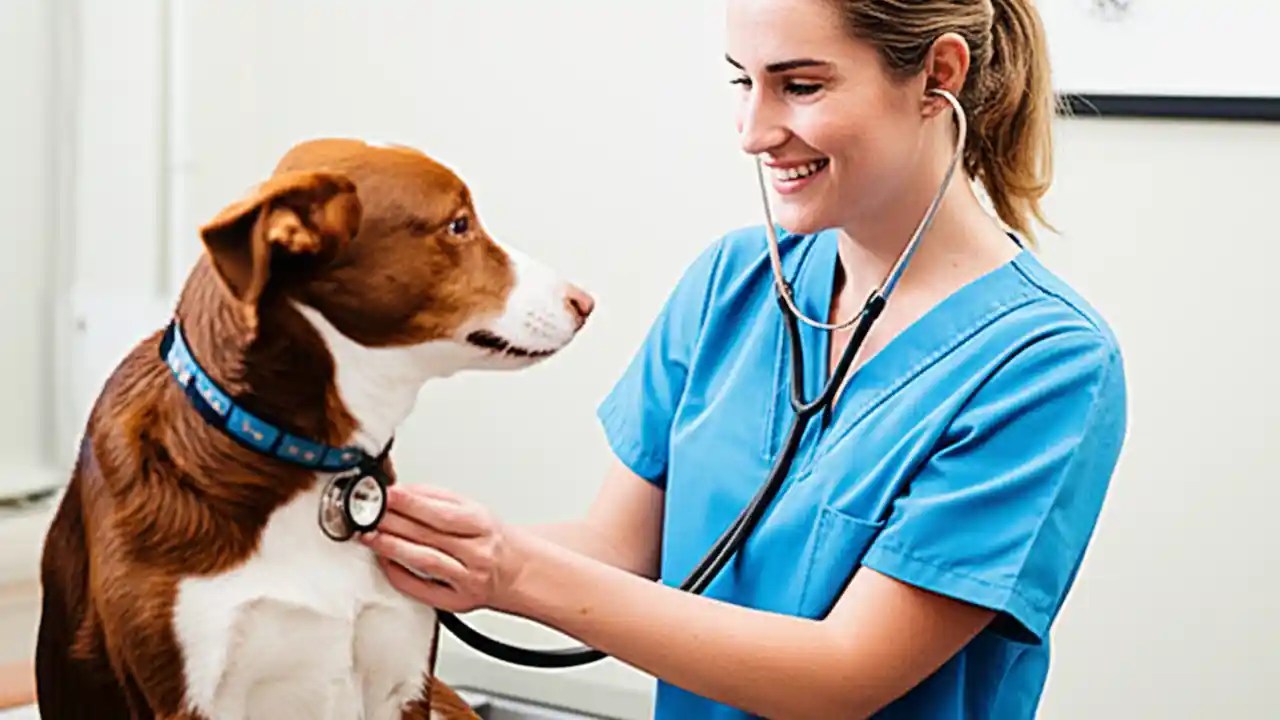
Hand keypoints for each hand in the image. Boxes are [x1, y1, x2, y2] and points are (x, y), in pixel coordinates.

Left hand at [359, 484, 523, 612]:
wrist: (520, 572)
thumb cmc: (494, 540)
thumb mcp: (474, 510)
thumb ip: (438, 499)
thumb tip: (404, 492)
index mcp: (482, 525)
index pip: (441, 513)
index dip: (410, 503)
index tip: (386, 494)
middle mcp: (477, 553)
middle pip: (428, 535)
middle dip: (393, 522)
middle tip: (367, 513)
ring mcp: (467, 580)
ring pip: (423, 561)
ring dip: (392, 546)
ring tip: (370, 535)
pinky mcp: (457, 602)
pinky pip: (423, 590)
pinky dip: (400, 575)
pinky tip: (385, 562)